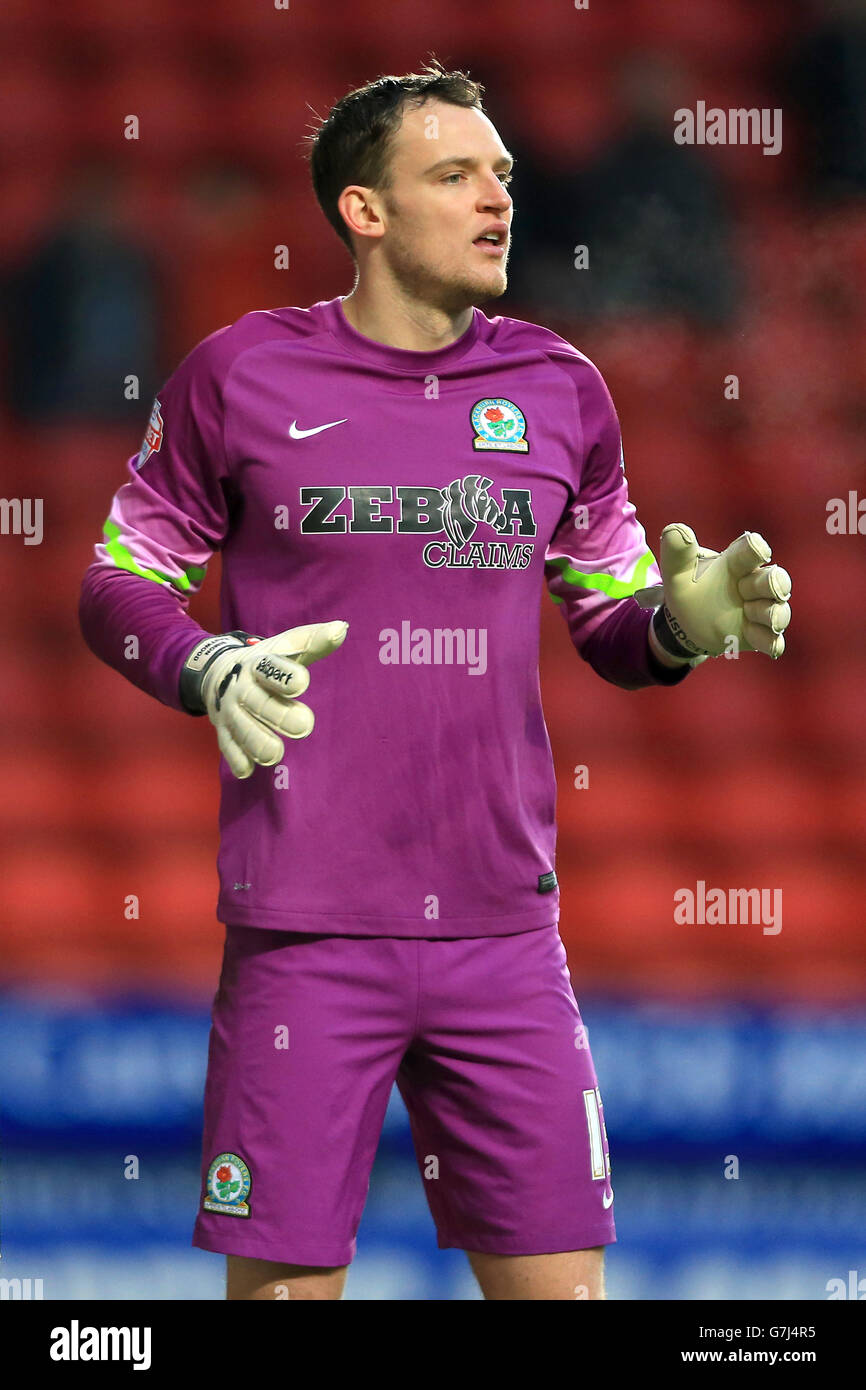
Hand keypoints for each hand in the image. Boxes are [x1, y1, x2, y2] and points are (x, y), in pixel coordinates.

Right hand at [182, 621, 348, 777]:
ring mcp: (230, 712)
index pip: (270, 668)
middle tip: (304, 725)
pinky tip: (248, 768)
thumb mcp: (285, 647)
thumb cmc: (264, 663)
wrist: (215, 674)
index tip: (303, 682)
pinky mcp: (224, 732)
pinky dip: (238, 759)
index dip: (284, 675)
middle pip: (259, 703)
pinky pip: (228, 749)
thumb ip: (313, 641)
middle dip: (279, 714)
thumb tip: (342, 629)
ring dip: (257, 743)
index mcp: (258, 665)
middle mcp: (242, 689)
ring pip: (242, 729)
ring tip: (275, 754)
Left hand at [636, 524, 791, 659]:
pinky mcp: (759, 635)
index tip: (759, 550)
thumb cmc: (688, 588)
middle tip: (762, 588)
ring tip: (751, 613)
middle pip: (775, 580)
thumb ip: (677, 551)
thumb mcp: (677, 570)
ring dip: (771, 613)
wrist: (685, 621)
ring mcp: (759, 611)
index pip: (752, 551)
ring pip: (779, 611)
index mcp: (737, 563)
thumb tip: (677, 531)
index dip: (757, 549)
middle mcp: (754, 585)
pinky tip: (767, 644)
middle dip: (773, 583)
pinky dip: (771, 642)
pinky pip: (773, 641)